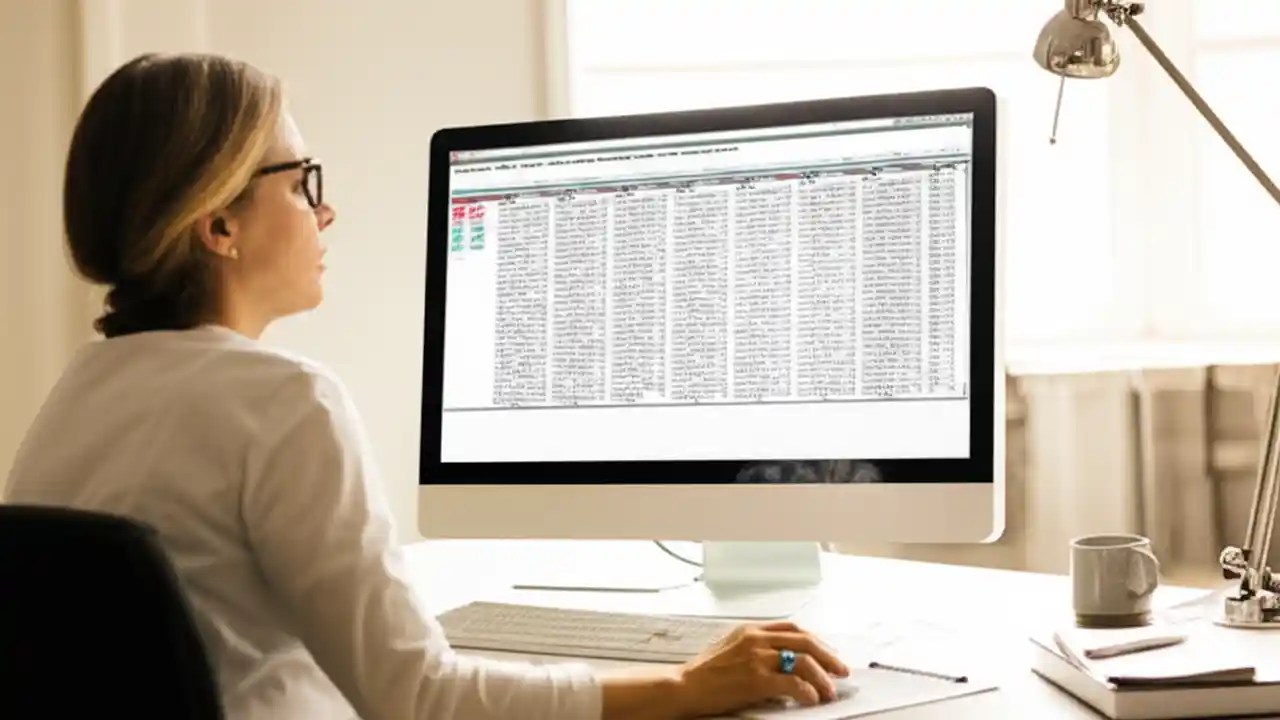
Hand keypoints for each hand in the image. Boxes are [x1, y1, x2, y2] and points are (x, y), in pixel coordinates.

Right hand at [672, 621, 849, 717]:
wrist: (685, 686)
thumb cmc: (704, 672)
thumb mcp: (730, 648)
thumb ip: (754, 647)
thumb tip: (780, 660)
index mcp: (751, 629)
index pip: (792, 628)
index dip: (814, 640)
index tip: (827, 652)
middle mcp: (757, 639)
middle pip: (804, 641)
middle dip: (828, 656)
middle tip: (842, 670)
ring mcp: (758, 658)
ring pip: (803, 661)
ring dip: (822, 677)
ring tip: (830, 691)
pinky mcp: (757, 679)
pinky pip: (793, 683)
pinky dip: (807, 691)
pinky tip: (812, 699)